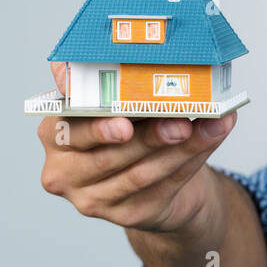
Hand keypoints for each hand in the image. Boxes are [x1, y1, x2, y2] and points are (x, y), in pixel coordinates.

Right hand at [36, 62, 237, 233]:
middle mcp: (63, 171)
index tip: (124, 122)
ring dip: (179, 149)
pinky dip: (191, 160)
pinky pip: (163, 187)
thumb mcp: (111, 101)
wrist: (150, 174)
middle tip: (179, 123)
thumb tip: (115, 52)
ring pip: (139, 174)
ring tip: (208, 127)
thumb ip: (105, 81)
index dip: (97, 127)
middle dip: (148, 138)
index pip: (69, 129)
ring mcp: (92, 199)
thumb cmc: (128, 128)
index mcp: (54, 134)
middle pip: (107, 156)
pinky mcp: (126, 215)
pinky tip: (211, 138)